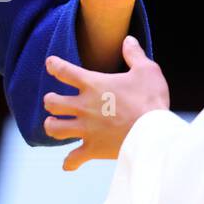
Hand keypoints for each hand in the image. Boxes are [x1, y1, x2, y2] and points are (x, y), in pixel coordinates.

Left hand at [43, 35, 170, 170]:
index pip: (64, 71)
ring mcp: (85, 129)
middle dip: (50, 101)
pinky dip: (70, 162)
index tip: (50, 64)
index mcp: (93, 84)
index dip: (54, 65)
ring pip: (54, 128)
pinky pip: (73, 158)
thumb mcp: (147, 70)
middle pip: (52, 102)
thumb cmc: (150, 99)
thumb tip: (128, 39)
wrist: (153, 133)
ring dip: (52, 126)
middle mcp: (83, 106)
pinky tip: (68, 164)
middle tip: (54, 101)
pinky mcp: (92, 148)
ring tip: (54, 125)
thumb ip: (134, 54)